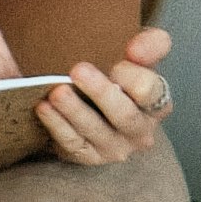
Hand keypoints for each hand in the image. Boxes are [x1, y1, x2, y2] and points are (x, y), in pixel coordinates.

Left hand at [33, 28, 180, 168]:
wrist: (100, 106)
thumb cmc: (123, 78)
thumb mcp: (141, 58)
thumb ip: (151, 45)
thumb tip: (136, 49)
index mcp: (157, 104)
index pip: (150, 91)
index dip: (134, 77)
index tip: (116, 65)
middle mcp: (140, 131)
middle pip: (123, 114)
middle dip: (100, 92)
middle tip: (78, 70)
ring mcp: (114, 147)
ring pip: (95, 130)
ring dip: (74, 110)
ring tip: (56, 91)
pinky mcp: (89, 156)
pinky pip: (72, 142)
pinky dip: (57, 125)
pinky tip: (43, 107)